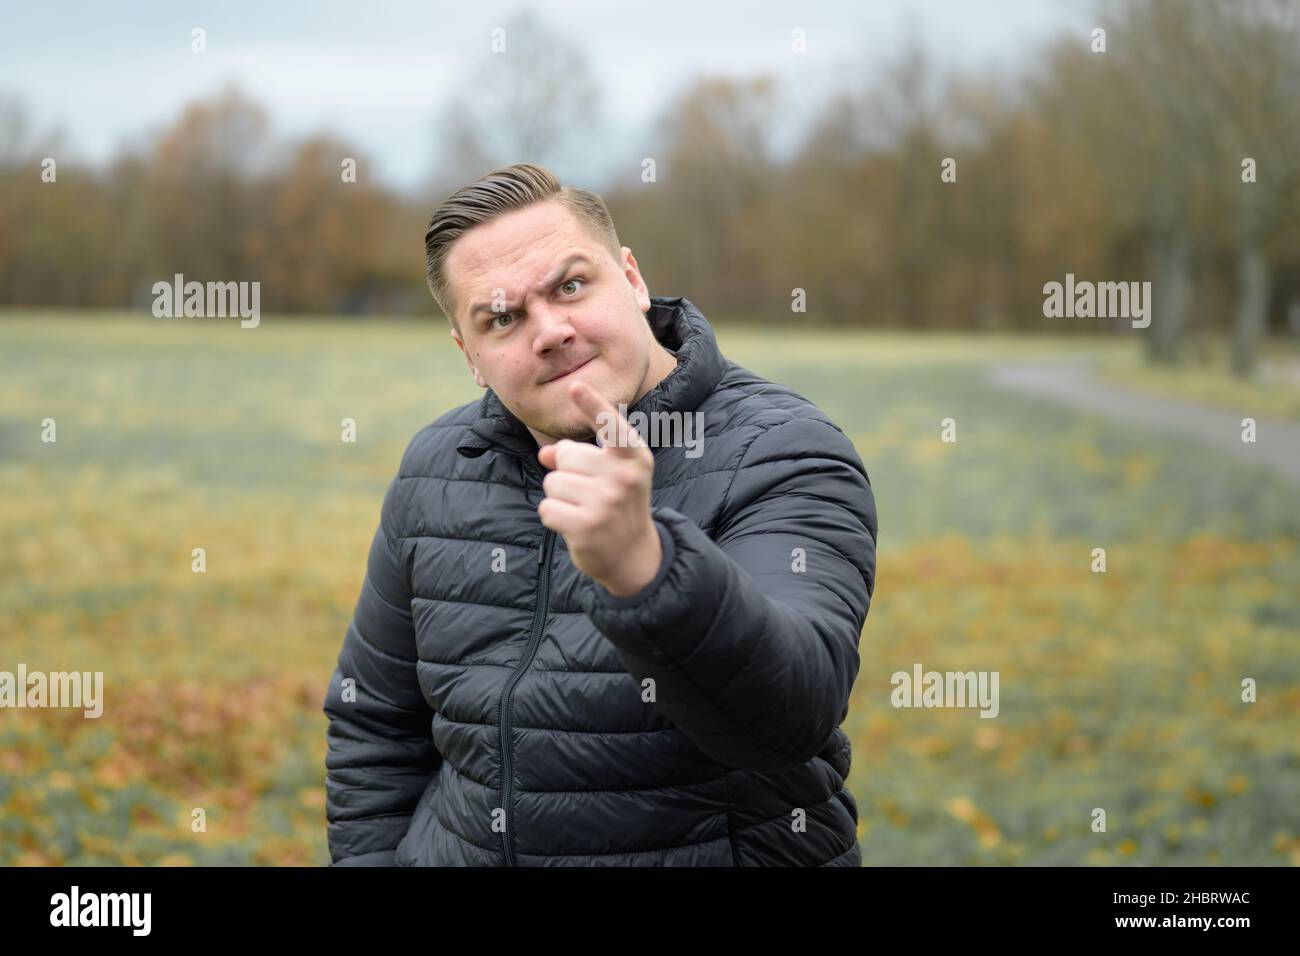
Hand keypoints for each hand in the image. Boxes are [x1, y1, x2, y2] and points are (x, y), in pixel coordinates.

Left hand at [537, 381, 661, 595]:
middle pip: (566, 456)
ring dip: (560, 497)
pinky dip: (554, 517)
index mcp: (634, 457)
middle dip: (567, 473)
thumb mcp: (608, 474)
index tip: (575, 386)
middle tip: (591, 494)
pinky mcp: (587, 526)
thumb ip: (577, 457)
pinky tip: (576, 526)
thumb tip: (545, 455)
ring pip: (553, 483)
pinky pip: (547, 508)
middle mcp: (624, 476)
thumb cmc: (617, 505)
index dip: (591, 405)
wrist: (634, 555)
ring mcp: (606, 502)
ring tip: (585, 510)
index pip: (610, 425)